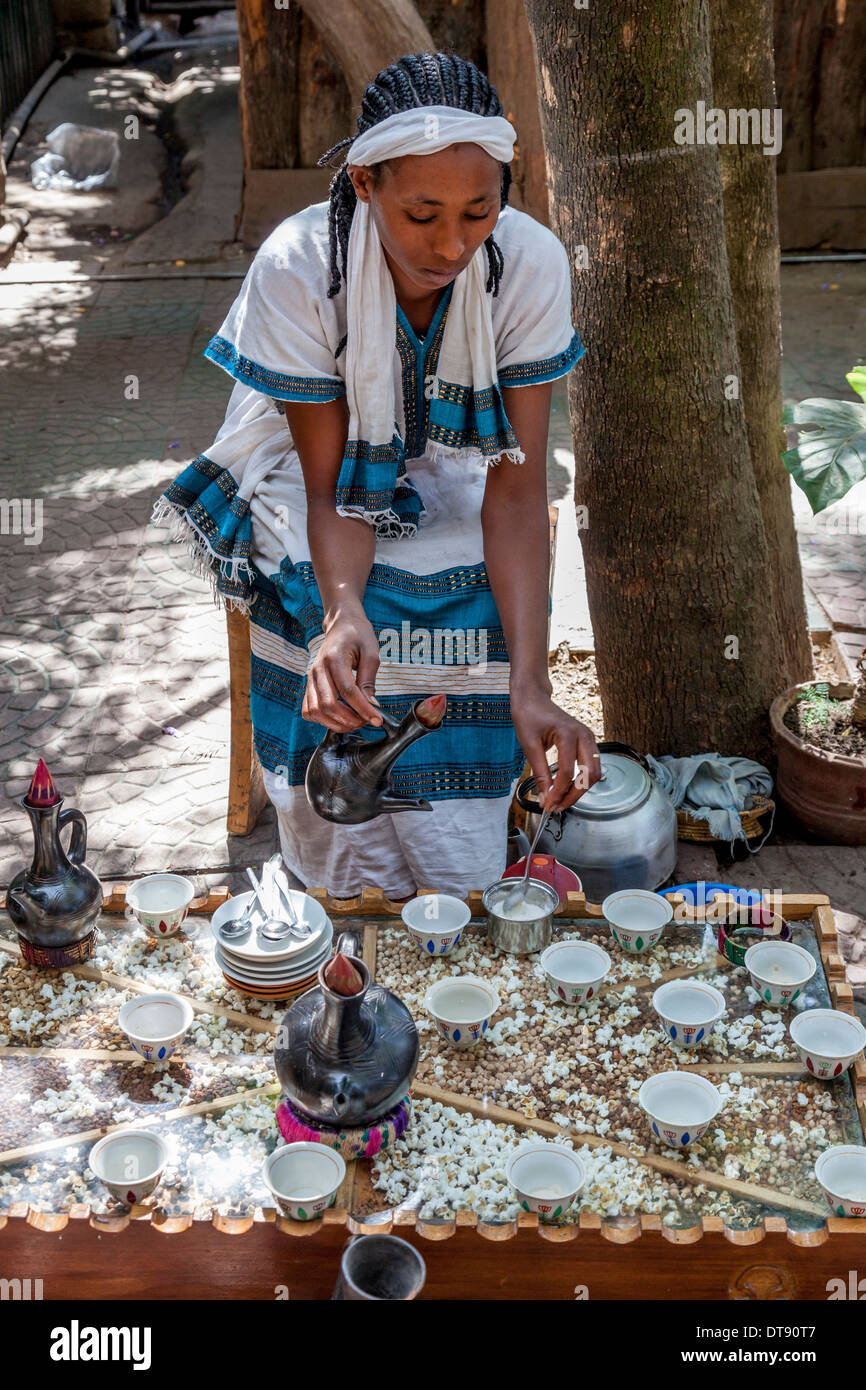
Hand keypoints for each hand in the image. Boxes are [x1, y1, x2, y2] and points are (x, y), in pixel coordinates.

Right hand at [303, 610, 381, 731]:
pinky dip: (322, 720)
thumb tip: (372, 707)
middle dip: (350, 719)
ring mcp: (310, 678)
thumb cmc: (358, 635)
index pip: (347, 691)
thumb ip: (369, 681)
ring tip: (354, 722)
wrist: (341, 625)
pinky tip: (339, 719)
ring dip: (336, 723)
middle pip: (328, 704)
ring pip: (316, 711)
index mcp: (334, 658)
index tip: (377, 720)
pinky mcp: (309, 685)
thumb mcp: (371, 653)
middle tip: (367, 721)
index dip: (363, 709)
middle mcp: (318, 669)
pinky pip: (309, 710)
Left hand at [510, 685, 600, 812]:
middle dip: (574, 795)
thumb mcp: (529, 745)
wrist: (533, 698)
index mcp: (568, 734)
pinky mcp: (587, 742)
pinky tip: (567, 788)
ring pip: (594, 772)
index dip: (558, 792)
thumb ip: (539, 772)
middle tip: (557, 807)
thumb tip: (545, 796)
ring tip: (561, 801)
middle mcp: (584, 735)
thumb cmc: (529, 715)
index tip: (547, 804)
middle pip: (589, 775)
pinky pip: (591, 766)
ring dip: (580, 790)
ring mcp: (588, 738)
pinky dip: (582, 780)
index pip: (568, 772)